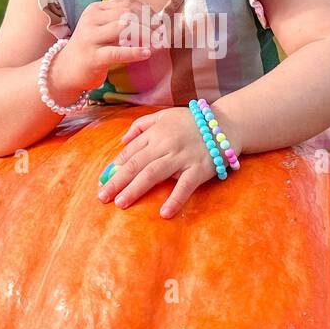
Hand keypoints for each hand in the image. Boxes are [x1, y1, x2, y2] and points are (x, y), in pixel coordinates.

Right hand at [53, 0, 152, 93]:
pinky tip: (147, 53)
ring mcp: (90, 38)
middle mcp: (91, 20)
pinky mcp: (93, 57)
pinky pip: (117, 52)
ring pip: (123, 28)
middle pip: (126, 13)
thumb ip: (121, 22)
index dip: (146, 11)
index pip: (125, 3)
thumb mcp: (102, 29)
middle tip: (163, 31)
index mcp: (95, 9)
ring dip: (145, 34)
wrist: (66, 70)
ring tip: (159, 41)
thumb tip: (154, 20)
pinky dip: (135, 52)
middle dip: (148, 21)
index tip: (160, 20)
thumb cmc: (91, 48)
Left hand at [97, 106, 224, 217]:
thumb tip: (122, 141)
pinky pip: (185, 186)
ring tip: (120, 202)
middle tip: (102, 197)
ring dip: (135, 189)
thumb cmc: (192, 122)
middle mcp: (166, 143)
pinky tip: (164, 213)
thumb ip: (141, 125)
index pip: (130, 151)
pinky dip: (175, 199)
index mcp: (156, 131)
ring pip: (153, 174)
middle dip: (117, 181)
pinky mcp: (199, 169)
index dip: (114, 167)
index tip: (102, 181)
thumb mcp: (165, 115)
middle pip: (136, 164)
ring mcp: (183, 157)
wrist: (227, 124)